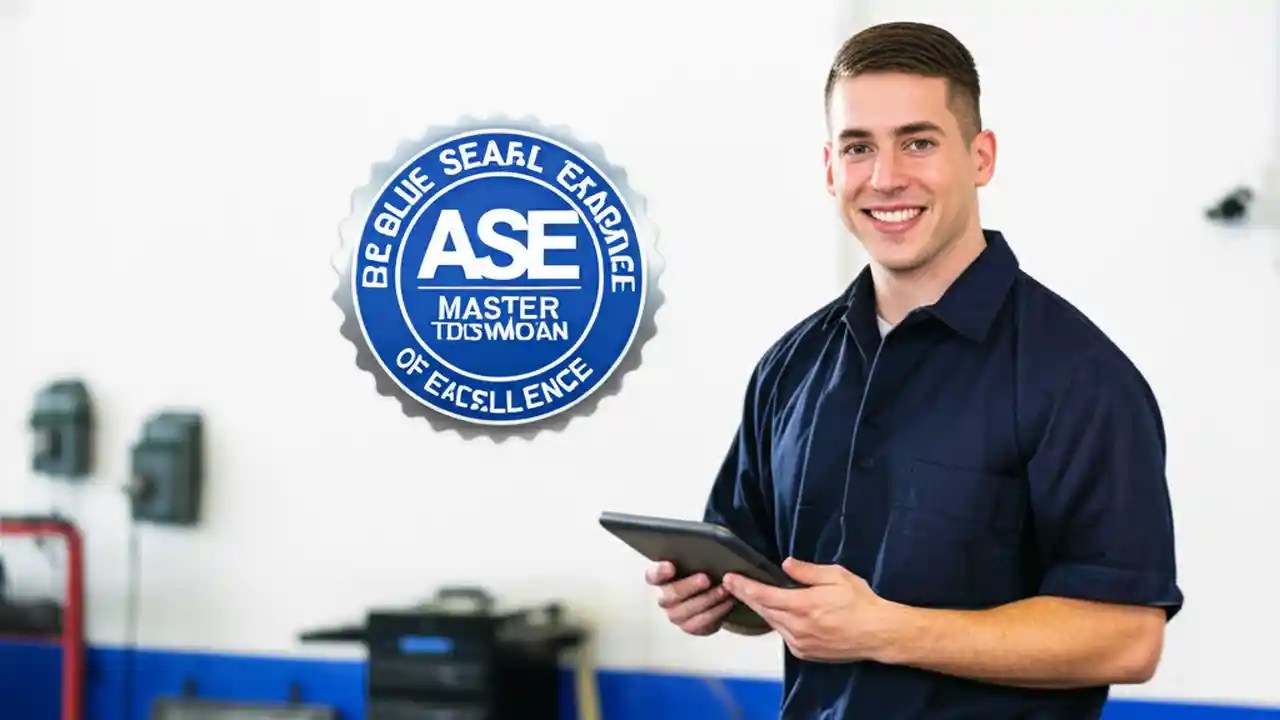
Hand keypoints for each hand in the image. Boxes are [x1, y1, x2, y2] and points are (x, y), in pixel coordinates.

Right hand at [645, 561, 734, 635]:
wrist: (717, 594)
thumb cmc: (706, 573)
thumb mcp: (699, 561)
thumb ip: (695, 556)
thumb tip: (704, 549)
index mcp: (662, 578)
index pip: (653, 575)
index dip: (660, 572)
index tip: (671, 567)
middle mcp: (665, 597)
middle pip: (671, 594)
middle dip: (689, 586)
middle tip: (706, 579)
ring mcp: (676, 614)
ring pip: (685, 611)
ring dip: (707, 600)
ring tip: (723, 591)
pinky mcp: (689, 627)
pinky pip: (698, 624)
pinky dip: (715, 613)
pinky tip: (726, 603)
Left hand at [723, 557, 899, 661]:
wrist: (878, 634)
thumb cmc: (861, 603)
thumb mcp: (836, 576)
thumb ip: (807, 571)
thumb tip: (786, 565)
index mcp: (803, 606)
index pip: (763, 596)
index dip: (743, 587)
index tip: (729, 578)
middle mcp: (797, 627)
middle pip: (762, 610)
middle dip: (746, 596)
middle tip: (731, 584)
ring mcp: (800, 643)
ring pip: (772, 623)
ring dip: (761, 609)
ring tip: (751, 595)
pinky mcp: (805, 653)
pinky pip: (784, 635)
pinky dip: (777, 622)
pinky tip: (777, 613)